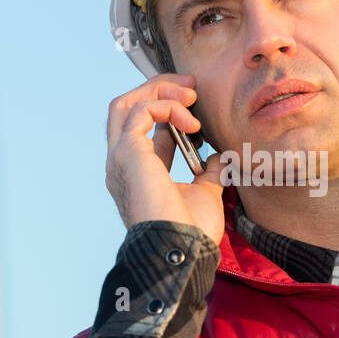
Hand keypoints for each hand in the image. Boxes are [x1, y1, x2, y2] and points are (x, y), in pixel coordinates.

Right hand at [105, 72, 226, 246]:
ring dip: (160, 91)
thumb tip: (217, 157)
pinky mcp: (127, 152)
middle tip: (191, 87)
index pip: (143, 130)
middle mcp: (122, 163)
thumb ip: (207, 173)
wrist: (182, 250)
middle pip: (126, 108)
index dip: (168, 113)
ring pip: (126, 103)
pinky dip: (166, 106)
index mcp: (136, 173)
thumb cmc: (191, 231)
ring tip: (191, 95)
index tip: (196, 110)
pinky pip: (140, 111)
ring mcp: (120, 158)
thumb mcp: (205, 194)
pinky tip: (191, 120)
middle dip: (158, 90)